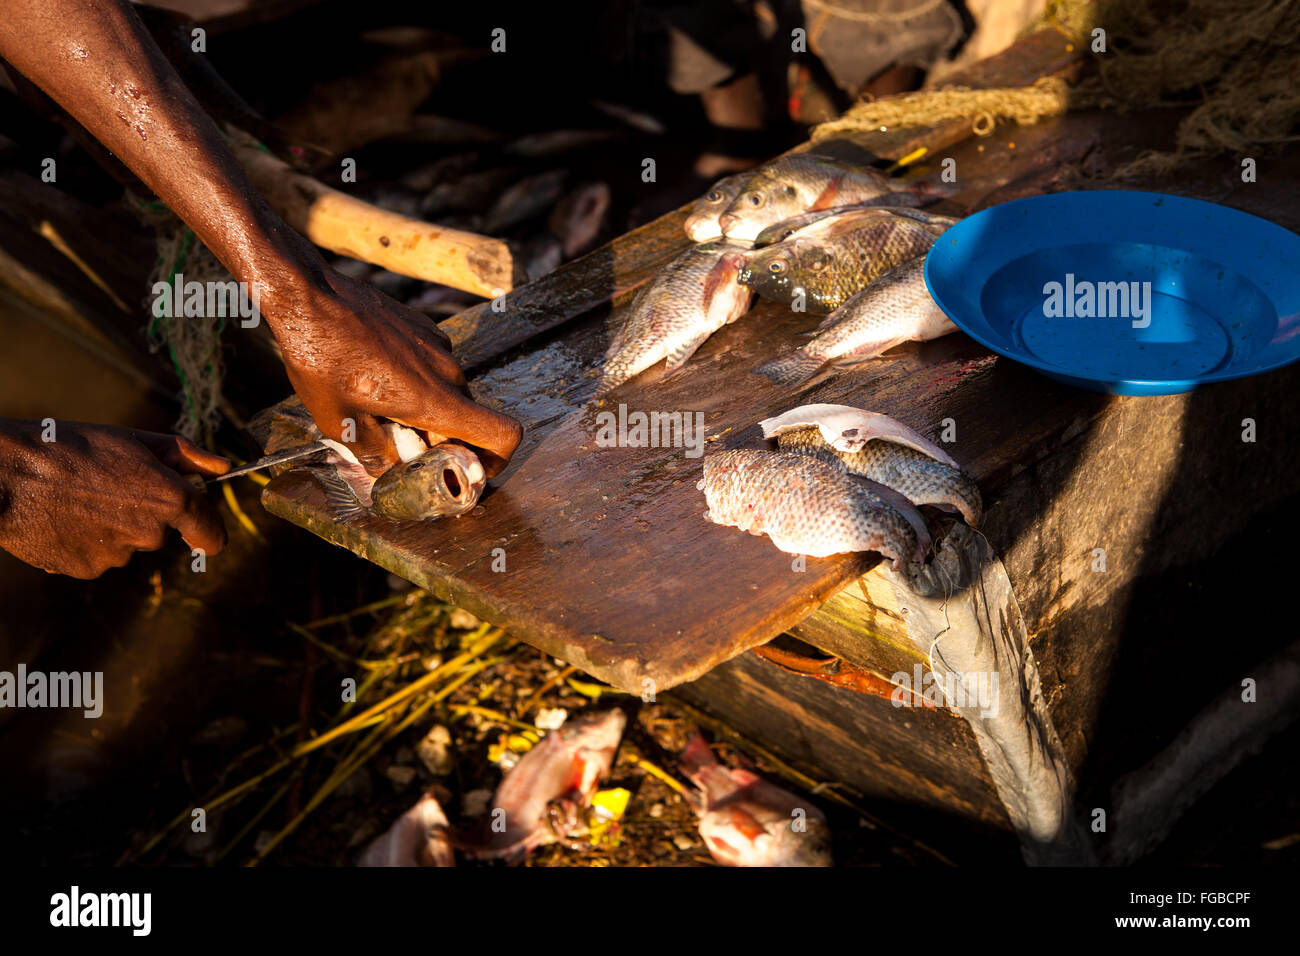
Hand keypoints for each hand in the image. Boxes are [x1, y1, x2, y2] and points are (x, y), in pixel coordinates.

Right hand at [0, 421, 228, 578]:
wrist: (8, 474)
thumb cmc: (73, 448)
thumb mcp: (134, 440)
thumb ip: (187, 455)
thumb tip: (222, 467)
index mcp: (170, 499)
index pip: (212, 534)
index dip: (209, 532)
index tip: (202, 532)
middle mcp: (150, 533)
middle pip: (161, 533)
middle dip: (145, 515)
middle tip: (111, 488)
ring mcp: (118, 556)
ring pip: (127, 544)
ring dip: (114, 528)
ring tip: (79, 499)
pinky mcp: (87, 570)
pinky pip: (98, 557)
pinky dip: (87, 542)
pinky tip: (64, 518)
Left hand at [266, 268, 522, 477]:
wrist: (309, 295)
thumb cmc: (320, 357)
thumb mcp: (339, 422)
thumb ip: (374, 454)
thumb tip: (390, 471)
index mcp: (433, 399)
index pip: (501, 433)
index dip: (496, 460)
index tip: (472, 469)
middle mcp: (447, 371)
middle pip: (468, 419)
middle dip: (444, 440)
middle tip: (402, 445)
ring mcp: (438, 346)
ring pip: (449, 393)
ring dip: (428, 410)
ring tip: (381, 408)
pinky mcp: (426, 329)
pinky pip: (435, 368)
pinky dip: (418, 382)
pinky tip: (378, 377)